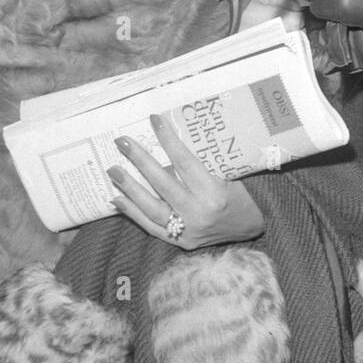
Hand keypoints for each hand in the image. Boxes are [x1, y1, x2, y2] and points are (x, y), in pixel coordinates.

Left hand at [108, 113, 265, 249]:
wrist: (249, 230)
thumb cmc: (240, 196)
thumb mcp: (228, 175)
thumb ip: (201, 164)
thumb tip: (171, 140)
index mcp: (214, 193)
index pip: (185, 162)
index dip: (168, 140)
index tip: (154, 120)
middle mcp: (199, 213)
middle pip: (163, 184)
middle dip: (140, 161)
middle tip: (122, 142)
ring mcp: (187, 230)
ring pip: (152, 208)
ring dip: (130, 187)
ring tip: (113, 169)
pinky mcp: (179, 242)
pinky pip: (151, 227)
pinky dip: (132, 212)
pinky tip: (117, 198)